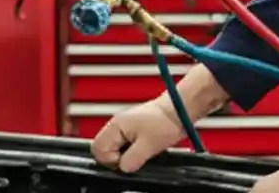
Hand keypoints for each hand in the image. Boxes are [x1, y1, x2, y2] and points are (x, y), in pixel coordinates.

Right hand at [90, 64, 229, 172]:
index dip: (111, 160)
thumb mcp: (147, 147)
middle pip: (103, 149)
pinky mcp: (132, 128)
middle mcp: (117, 123)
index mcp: (116, 125)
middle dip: (116, 158)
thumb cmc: (166, 121)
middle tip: (133, 157)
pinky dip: (131, 149)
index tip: (127, 160)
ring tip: (141, 150)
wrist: (180, 110)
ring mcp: (124, 125)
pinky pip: (124, 144)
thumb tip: (123, 168)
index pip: (98, 150)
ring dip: (125, 154)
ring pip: (114, 147)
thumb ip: (130, 160)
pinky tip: (143, 147)